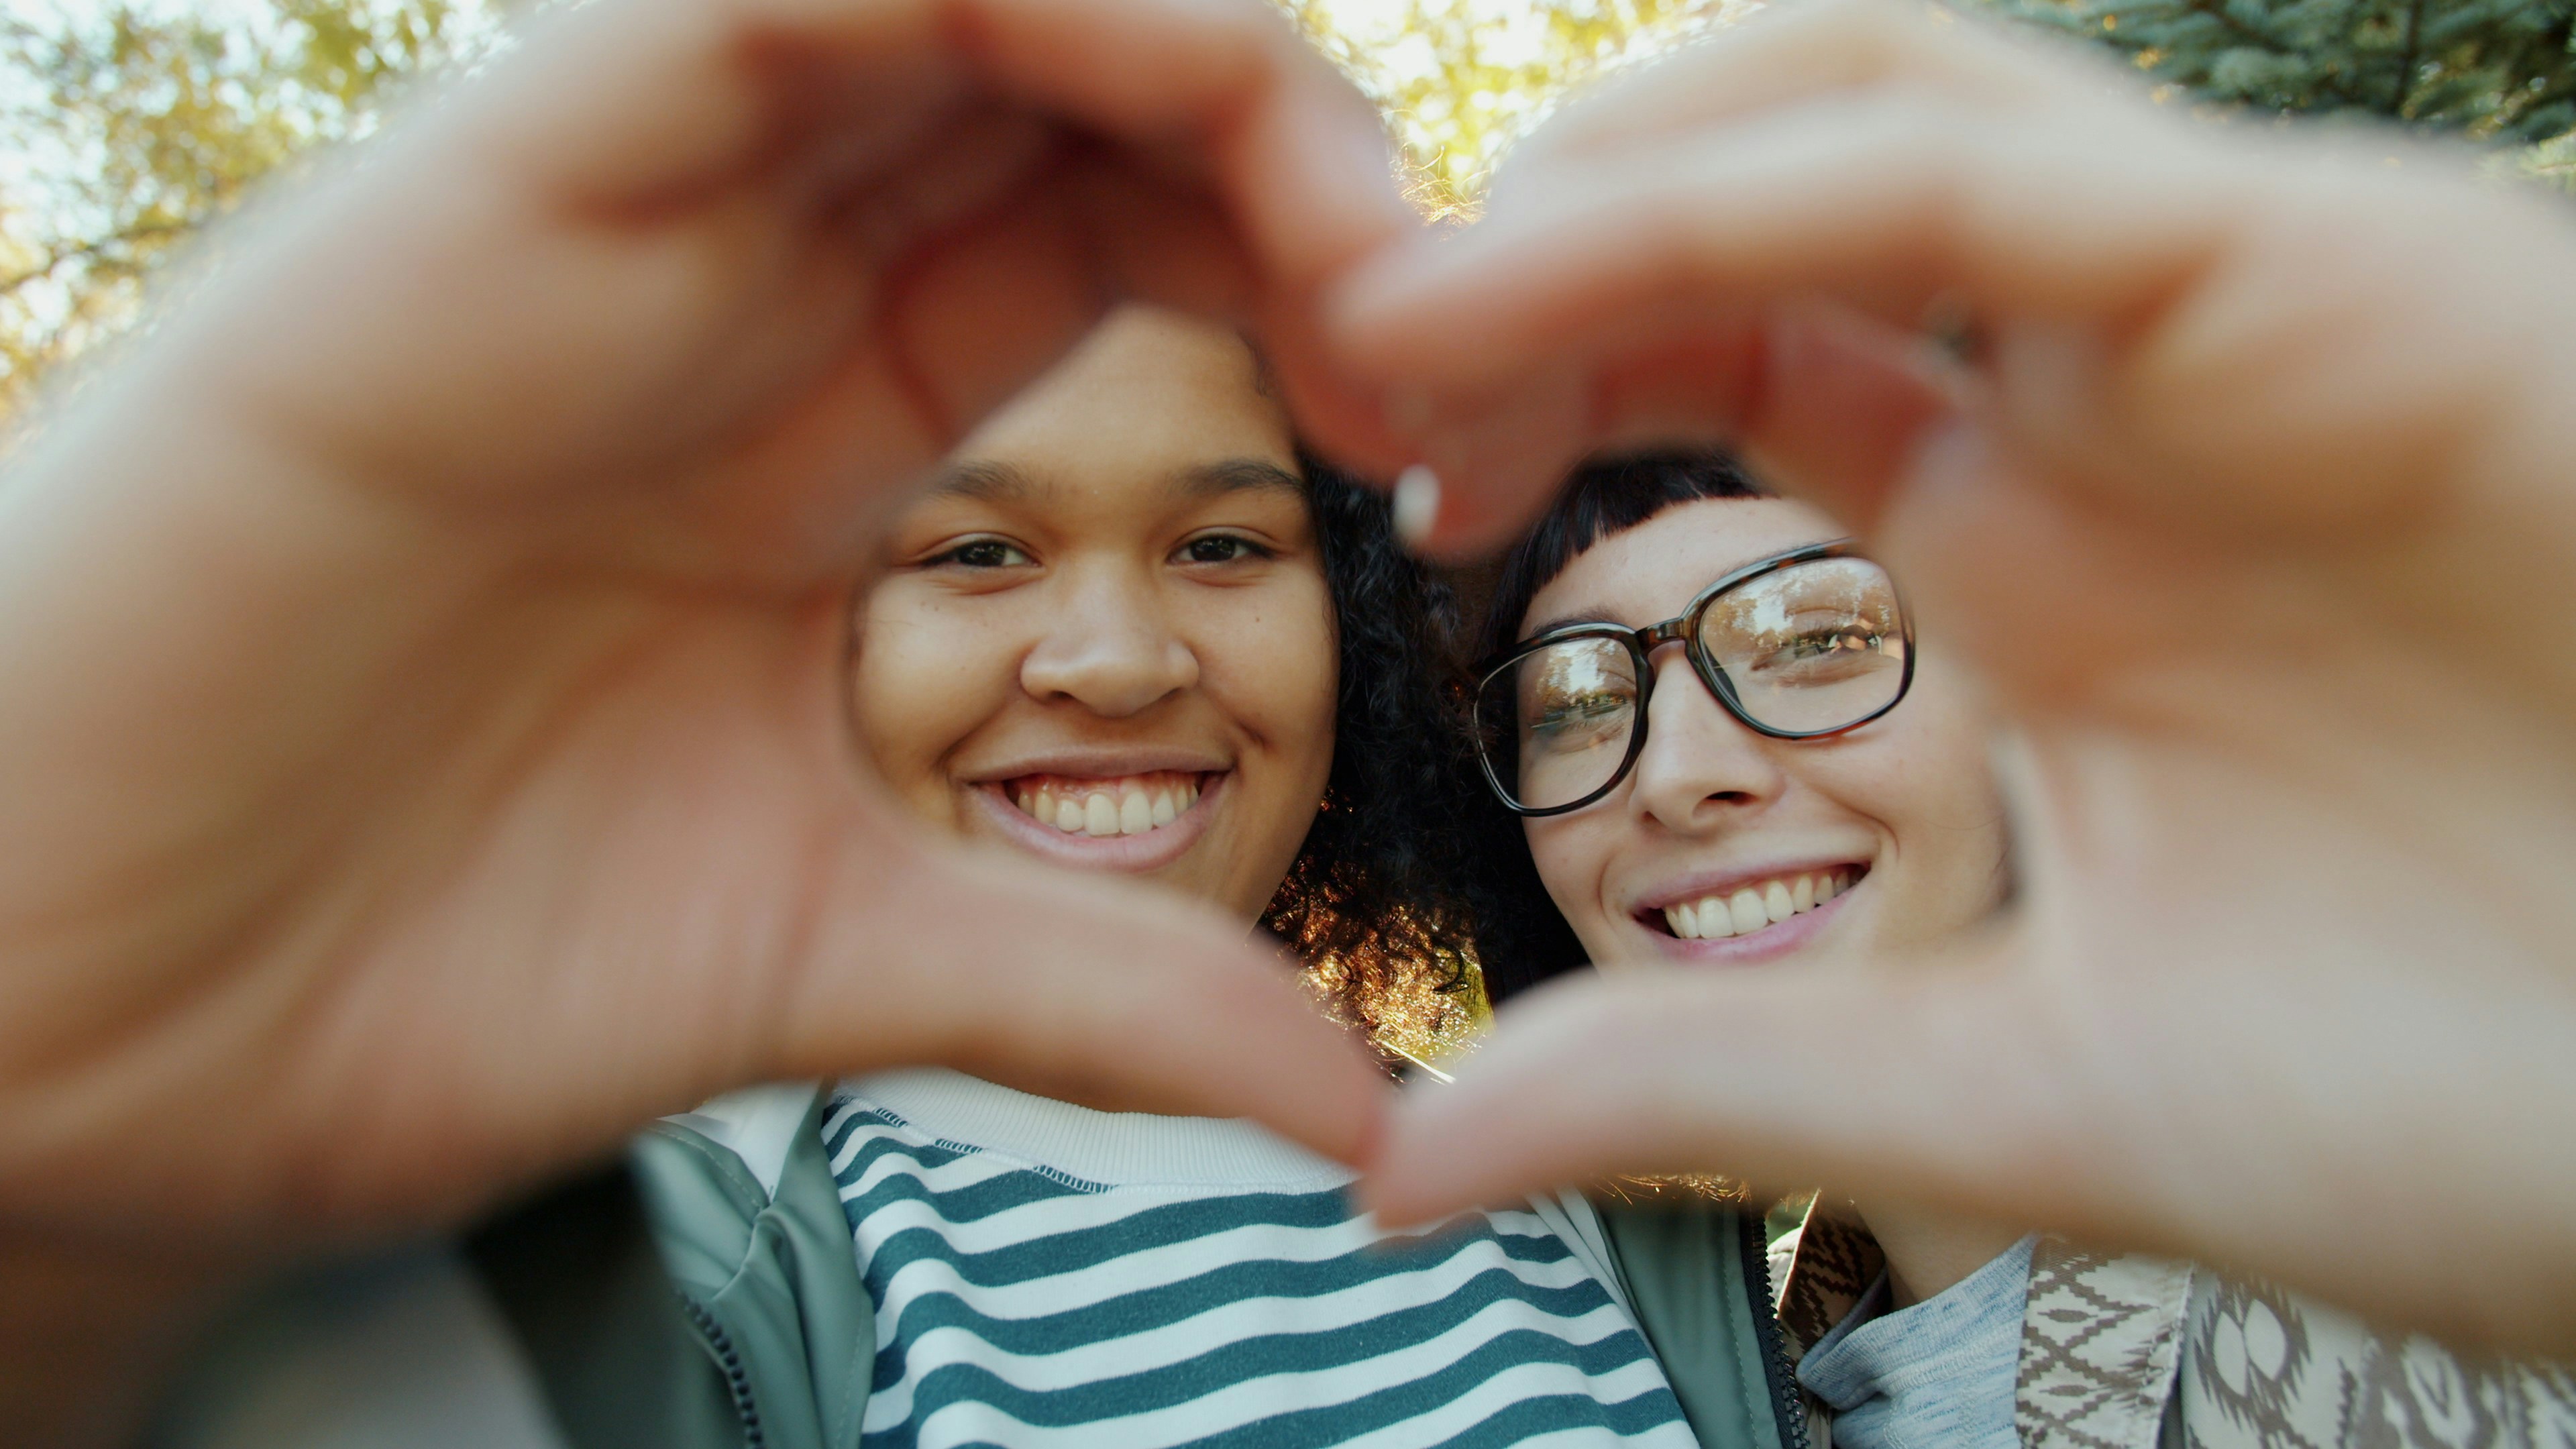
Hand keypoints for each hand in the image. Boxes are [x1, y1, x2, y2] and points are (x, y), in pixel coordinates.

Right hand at [0, 0, 1406, 1431]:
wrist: (95, 1033)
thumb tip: (1366, 1118)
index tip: (1449, 436)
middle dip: (1297, 143)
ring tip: (1346, 222)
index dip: (1324, 273)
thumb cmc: (423, 969)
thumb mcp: (842, 952)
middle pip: (1074, 74)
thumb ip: (1100, 986)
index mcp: (819, 419)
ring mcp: (616, 215)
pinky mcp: (486, 188)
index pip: (1117, 218)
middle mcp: (734, 279)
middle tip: (1443, 326)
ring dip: (1183, 49)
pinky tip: (1137, 77)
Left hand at [1333, 0, 2575, 1355]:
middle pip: (1763, 175)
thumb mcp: (2022, 1087)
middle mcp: (2113, 395)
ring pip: (1865, 93)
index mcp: (2038, 539)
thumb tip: (1403, 1167)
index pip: (1730, 338)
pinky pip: (2003, 158)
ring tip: (1403, 297)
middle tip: (1344, 344)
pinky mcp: (2346, 274)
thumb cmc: (2488, 1106)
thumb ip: (1716, 1084)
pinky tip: (1572, 270)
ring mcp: (2228, 317)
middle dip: (1533, 225)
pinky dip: (1770, 179)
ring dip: (1613, 160)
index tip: (1389, 466)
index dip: (1532, 361)